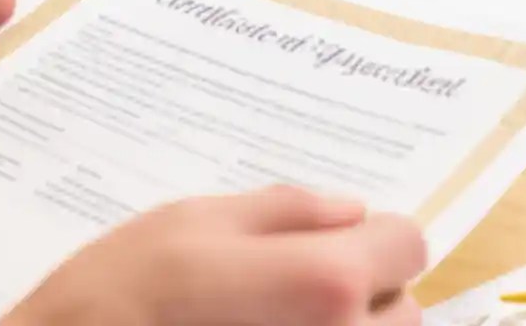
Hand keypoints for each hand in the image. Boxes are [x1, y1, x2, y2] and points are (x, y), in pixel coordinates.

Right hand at [1, 185, 427, 325]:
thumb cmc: (116, 301)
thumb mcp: (191, 224)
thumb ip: (283, 211)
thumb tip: (349, 212)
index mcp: (327, 282)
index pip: (408, 246)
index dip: (376, 238)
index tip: (341, 241)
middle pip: (404, 310)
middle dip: (365, 291)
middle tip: (295, 289)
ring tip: (270, 323)